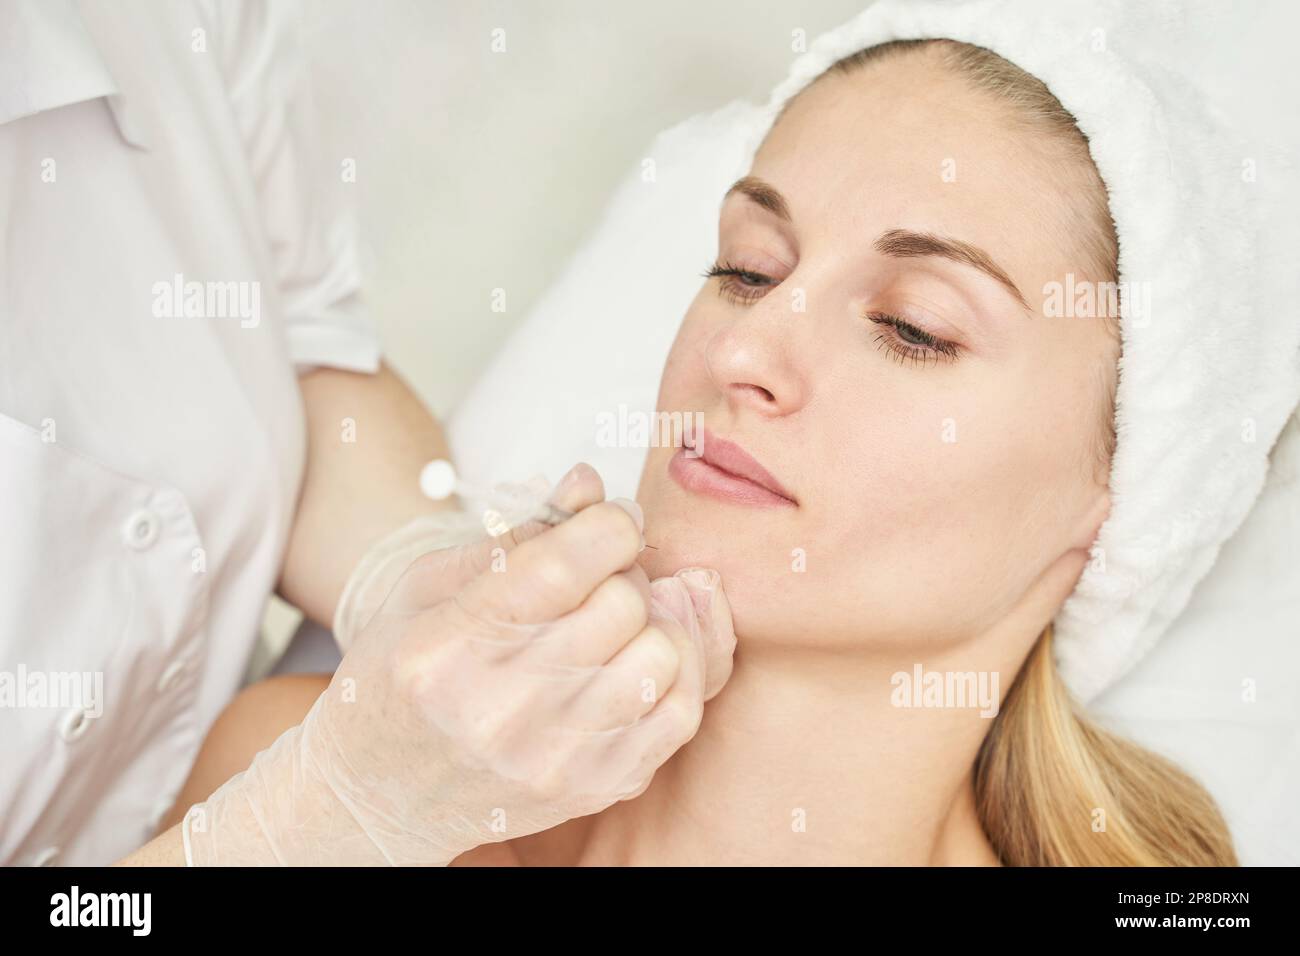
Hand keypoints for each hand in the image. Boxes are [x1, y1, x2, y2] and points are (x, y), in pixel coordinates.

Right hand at [183, 464, 736, 864]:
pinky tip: (636, 664)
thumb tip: (590, 483)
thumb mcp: (426, 591)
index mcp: (450, 645)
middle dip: (624, 573)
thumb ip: (512, 535)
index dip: (609, 524)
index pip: (564, 564)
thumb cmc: (400, 679)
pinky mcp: (596, 788)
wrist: (383, 800)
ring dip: (650, 625)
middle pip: (623, 604)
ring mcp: (553, 757)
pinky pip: (680, 712)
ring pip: (661, 655)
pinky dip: (673, 672)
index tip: (610, 519)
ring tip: (618, 626)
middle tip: (602, 579)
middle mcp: (503, 709)